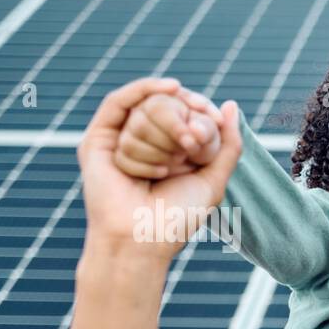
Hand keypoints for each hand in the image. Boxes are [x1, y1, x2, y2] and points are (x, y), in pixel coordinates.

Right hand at [78, 77, 240, 257]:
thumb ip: (228, 145)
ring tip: (167, 169)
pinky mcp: (97, 141)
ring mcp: (120, 140)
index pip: (187, 112)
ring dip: (162, 137)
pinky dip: (141, 93)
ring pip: (145, 110)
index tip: (214, 116)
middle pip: (166, 106)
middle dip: (183, 120)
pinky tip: (168, 89)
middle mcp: (147, 143)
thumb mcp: (213, 179)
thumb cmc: (178, 217)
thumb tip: (231, 106)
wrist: (141, 239)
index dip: (200, 107)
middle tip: (192, 143)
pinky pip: (118, 102)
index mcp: (172, 151)